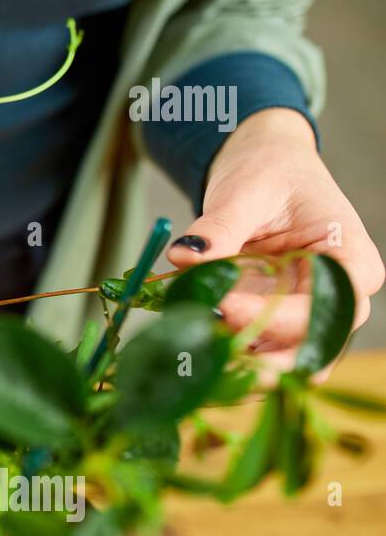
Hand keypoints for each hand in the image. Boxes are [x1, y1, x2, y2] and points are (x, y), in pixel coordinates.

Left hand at [167, 108, 383, 373]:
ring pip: (285, 362)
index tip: (226, 306)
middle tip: (208, 350)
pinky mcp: (270, 323)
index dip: (282, 317)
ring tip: (194, 355)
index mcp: (350, 261)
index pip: (333, 305)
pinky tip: (190, 351)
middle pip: (314, 348)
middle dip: (264, 359)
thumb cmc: (269, 172)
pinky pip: (255, 353)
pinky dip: (225, 357)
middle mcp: (336, 298)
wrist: (261, 169)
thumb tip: (184, 255)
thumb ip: (219, 226)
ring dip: (242, 366)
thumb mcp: (246, 190)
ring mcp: (303, 315)